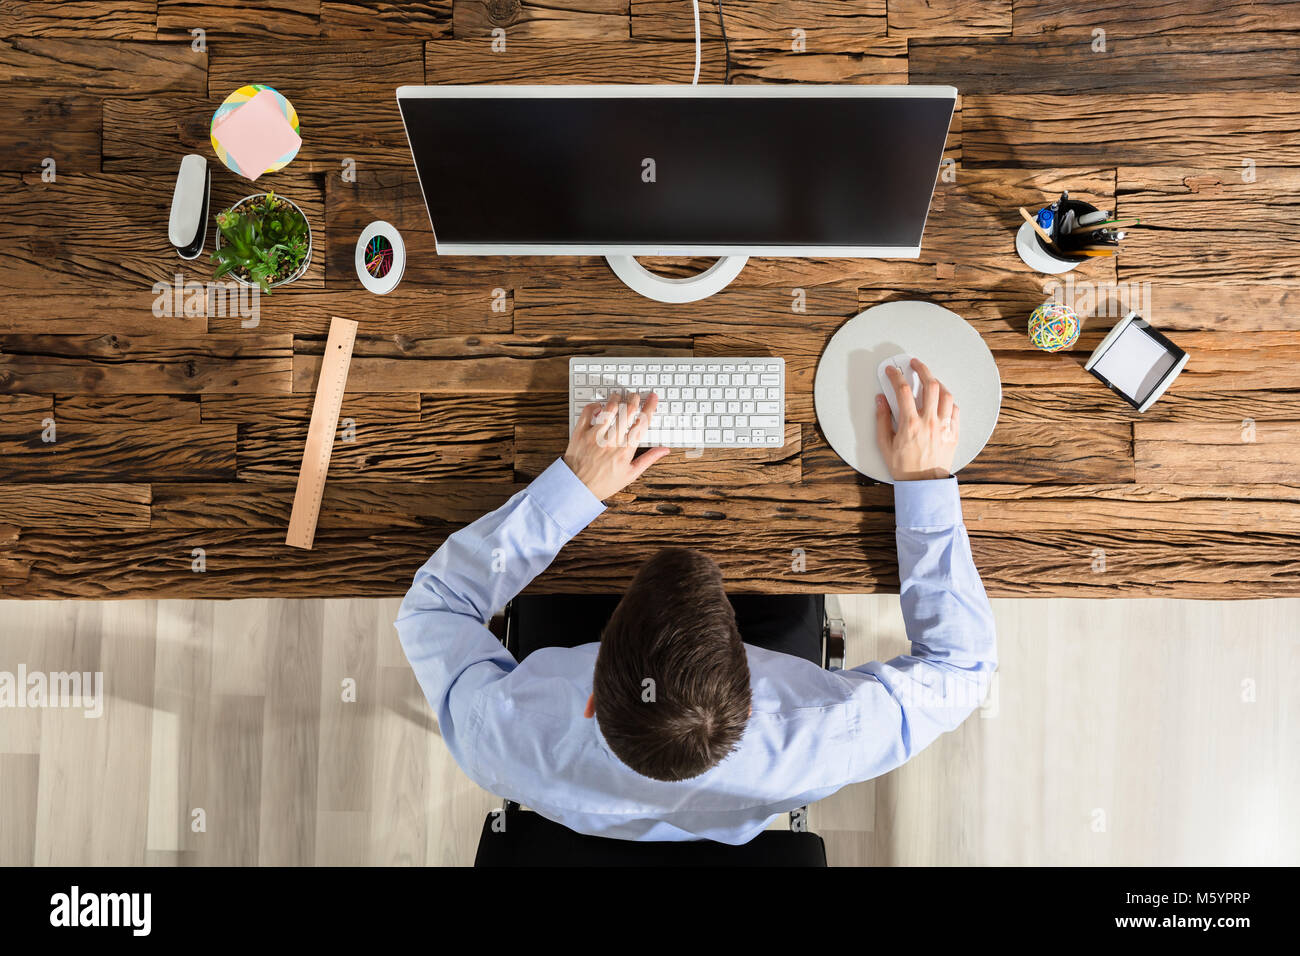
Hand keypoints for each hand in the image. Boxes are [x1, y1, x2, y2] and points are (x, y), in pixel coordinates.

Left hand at [564, 390, 670, 500]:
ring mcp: (594, 437)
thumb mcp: (630, 474)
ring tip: (618, 396)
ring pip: (609, 409)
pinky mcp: (580, 434)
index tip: (652, 397)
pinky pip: (588, 412)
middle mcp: (610, 442)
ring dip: (616, 399)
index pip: (642, 424)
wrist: (577, 488)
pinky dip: (595, 405)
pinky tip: (599, 406)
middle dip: (633, 399)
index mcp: (625, 452)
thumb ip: (648, 459)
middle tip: (635, 395)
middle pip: (626, 412)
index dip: (650, 407)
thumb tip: (665, 450)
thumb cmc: (604, 483)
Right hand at [875, 358, 958, 481]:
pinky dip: (949, 401)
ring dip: (937, 383)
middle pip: (930, 385)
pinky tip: (942, 400)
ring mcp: (944, 427)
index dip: (895, 375)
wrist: (923, 485)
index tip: (891, 370)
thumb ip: (882, 419)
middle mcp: (929, 422)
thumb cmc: (904, 467)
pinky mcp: (953, 433)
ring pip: (946, 394)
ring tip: (930, 379)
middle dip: (922, 369)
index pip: (902, 390)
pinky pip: (955, 410)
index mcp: (910, 424)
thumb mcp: (885, 444)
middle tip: (915, 364)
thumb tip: (881, 400)